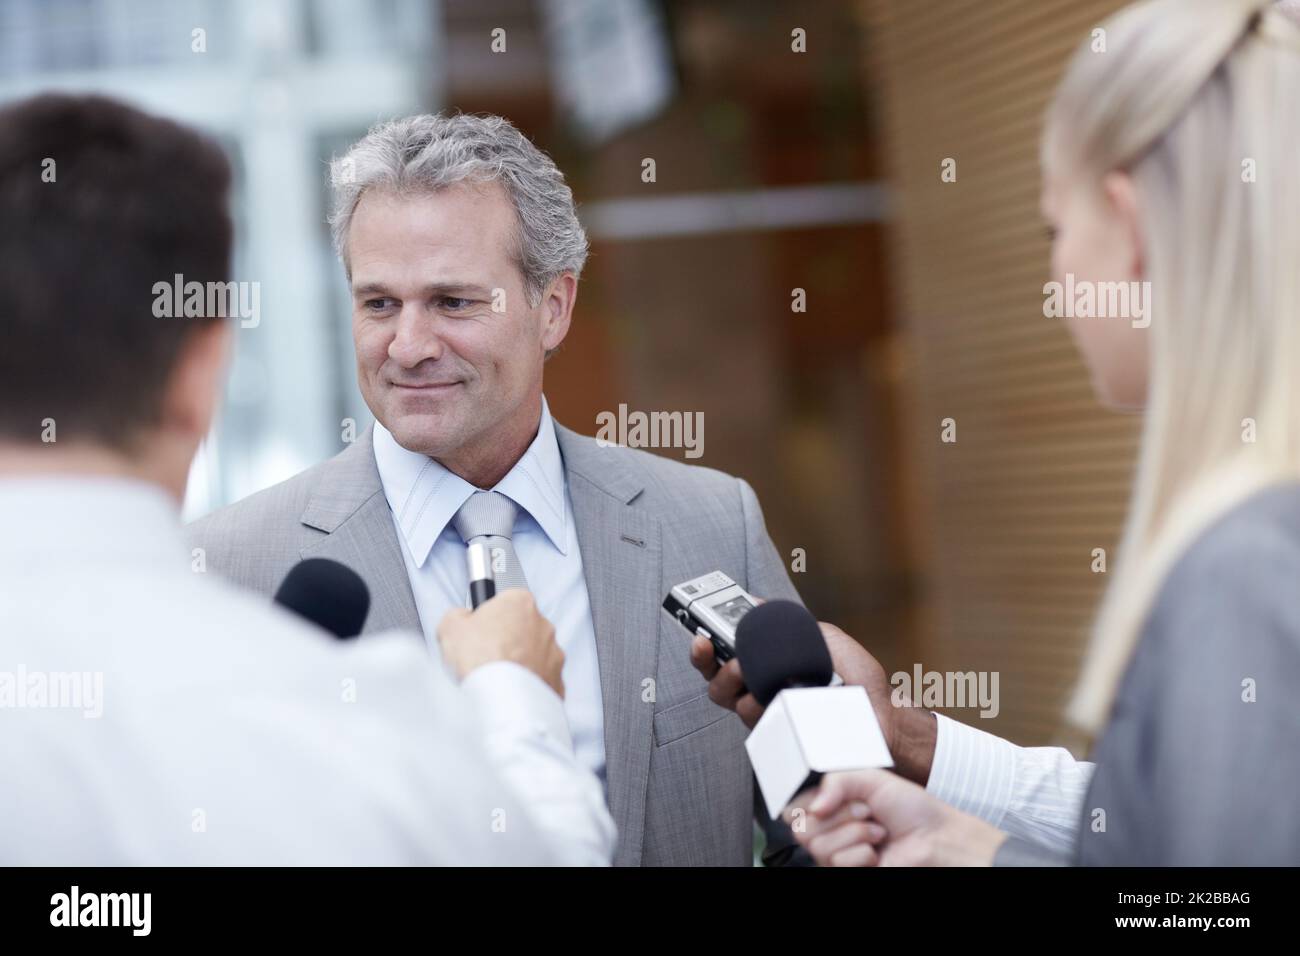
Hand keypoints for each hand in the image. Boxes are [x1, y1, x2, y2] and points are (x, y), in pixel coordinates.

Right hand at [438, 590, 564, 697]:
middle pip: (522, 628)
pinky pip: (541, 681)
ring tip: (496, 679)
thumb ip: (458, 615)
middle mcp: (544, 625)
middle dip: (506, 640)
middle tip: (484, 657)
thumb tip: (461, 619)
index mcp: (520, 602)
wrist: (502, 700)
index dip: (488, 617)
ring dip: (519, 664)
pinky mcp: (558, 682)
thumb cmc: (480, 659)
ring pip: (534, 656)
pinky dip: (527, 687)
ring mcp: (554, 655)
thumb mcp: (450, 626)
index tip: (478, 631)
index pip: (505, 601)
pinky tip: (509, 694)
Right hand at [688, 607, 938, 783]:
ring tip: (748, 673)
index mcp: (767, 667)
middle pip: (715, 681)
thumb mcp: (825, 638)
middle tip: (719, 651)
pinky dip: (758, 706)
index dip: (704, 647)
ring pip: (729, 701)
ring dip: (732, 682)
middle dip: (709, 663)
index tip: (699, 634)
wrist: (882, 713)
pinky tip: (775, 696)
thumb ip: (790, 623)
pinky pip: (754, 722)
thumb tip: (757, 604)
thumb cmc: (857, 678)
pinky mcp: (779, 736)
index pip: (724, 657)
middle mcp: (761, 692)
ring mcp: (769, 715)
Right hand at [784, 769, 1006, 866]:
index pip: (793, 808)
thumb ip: (835, 782)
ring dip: (855, 834)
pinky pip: (837, 863)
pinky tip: (878, 852)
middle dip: (840, 815)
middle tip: (866, 812)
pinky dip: (861, 854)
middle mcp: (829, 831)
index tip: (838, 796)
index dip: (811, 802)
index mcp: (829, 806)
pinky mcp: (847, 872)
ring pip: (819, 846)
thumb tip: (814, 807)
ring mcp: (838, 855)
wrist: (936, 838)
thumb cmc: (909, 808)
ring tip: (878, 832)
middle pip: (802, 828)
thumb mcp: (870, 779)